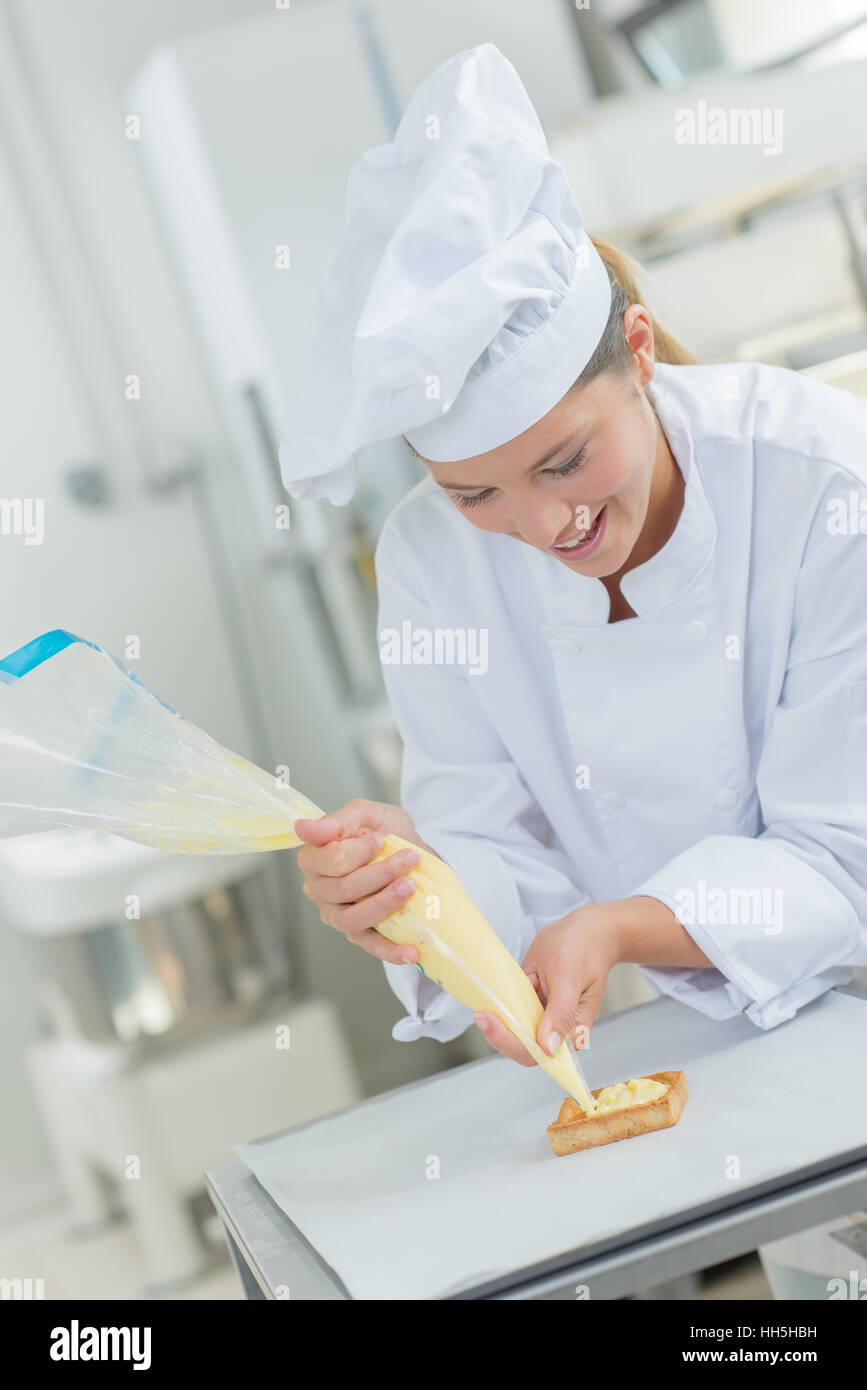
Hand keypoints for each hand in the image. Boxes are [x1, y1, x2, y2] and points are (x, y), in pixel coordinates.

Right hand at [295, 799, 436, 965]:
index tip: (380, 839)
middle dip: (381, 873)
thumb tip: (301, 827)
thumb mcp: (365, 815)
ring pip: (353, 919)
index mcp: (313, 859)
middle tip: (410, 859)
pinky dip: (391, 951)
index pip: (332, 860)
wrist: (411, 852)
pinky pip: (371, 947)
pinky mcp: (358, 934)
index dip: (360, 850)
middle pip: (344, 889)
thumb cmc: (384, 832)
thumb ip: (336, 820)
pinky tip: (411, 952)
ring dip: (385, 904)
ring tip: (410, 888)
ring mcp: (336, 915)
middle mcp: (319, 890)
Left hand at [474, 902, 622, 1066]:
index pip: (536, 1053)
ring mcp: (540, 1013)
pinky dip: (502, 996)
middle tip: (482, 1011)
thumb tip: (549, 1047)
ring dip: (500, 1011)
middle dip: (498, 1029)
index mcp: (569, 1031)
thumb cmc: (584, 951)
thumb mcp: (570, 978)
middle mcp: (554, 1027)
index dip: (511, 1044)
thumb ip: (561, 1013)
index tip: (491, 1023)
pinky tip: (513, 980)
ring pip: (511, 1025)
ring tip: (512, 987)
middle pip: (518, 1043)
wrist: (585, 930)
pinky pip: (509, 1006)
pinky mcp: (529, 999)